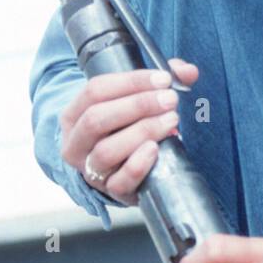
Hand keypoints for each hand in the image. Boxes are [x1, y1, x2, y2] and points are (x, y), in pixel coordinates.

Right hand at [60, 58, 198, 203]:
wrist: (121, 169)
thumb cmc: (126, 128)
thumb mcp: (134, 102)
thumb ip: (159, 83)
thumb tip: (188, 71)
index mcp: (74, 114)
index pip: (95, 90)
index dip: (131, 82)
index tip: (163, 79)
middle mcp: (75, 142)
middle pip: (97, 118)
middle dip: (138, 105)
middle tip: (170, 99)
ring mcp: (90, 170)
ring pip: (106, 150)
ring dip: (142, 131)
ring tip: (171, 121)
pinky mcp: (110, 191)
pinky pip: (119, 182)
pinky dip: (138, 166)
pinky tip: (156, 149)